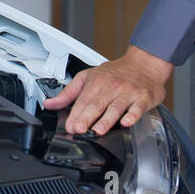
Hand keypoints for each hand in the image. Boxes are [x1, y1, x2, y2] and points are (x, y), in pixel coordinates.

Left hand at [42, 45, 171, 135]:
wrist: (145, 62)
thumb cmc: (117, 72)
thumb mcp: (88, 76)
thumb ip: (69, 93)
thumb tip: (49, 104)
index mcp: (97, 82)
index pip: (84, 100)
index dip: (76, 114)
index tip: (70, 126)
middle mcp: (112, 87)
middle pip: (98, 104)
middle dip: (87, 117)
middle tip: (79, 129)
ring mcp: (128, 92)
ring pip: (116, 107)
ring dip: (107, 119)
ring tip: (98, 130)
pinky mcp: (143, 98)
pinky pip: (138, 108)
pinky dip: (132, 115)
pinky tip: (127, 122)